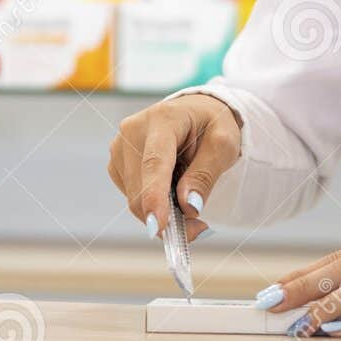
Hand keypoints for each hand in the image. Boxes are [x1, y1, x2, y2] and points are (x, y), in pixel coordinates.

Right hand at [108, 93, 241, 242]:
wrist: (196, 112)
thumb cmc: (211, 124)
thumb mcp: (223, 144)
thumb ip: (205, 174)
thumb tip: (188, 206)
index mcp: (164, 118)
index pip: (155, 162)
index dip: (155, 196)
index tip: (158, 226)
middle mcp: (133, 130)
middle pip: (141, 187)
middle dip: (167, 216)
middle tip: (197, 228)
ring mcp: (120, 146)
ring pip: (134, 197)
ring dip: (161, 212)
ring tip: (189, 202)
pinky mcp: (117, 162)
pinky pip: (132, 195)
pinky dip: (152, 204)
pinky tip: (171, 192)